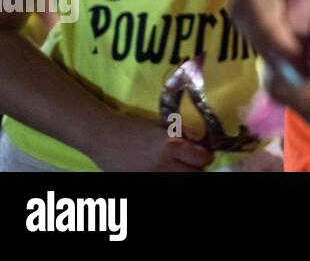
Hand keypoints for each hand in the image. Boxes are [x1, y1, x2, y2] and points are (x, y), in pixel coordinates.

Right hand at [91, 116, 214, 171]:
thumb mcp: (163, 126)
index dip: (205, 155)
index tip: (203, 153)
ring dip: (183, 174)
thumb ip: (184, 134)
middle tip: (192, 161)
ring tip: (177, 166)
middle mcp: (163, 165)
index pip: (202, 159)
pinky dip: (168, 177)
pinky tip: (164, 171)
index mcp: (170, 145)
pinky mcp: (142, 183)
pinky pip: (164, 184)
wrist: (103, 137)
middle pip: (195, 175)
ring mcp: (152, 177)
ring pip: (181, 181)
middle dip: (197, 168)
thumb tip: (202, 143)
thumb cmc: (134, 127)